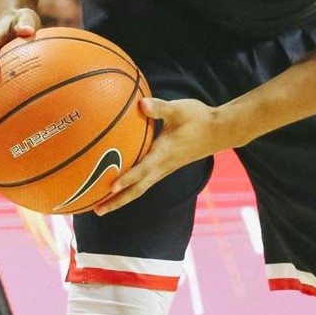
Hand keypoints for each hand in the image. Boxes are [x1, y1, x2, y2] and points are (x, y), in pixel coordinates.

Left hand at [92, 98, 233, 215]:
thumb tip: (141, 104)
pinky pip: (144, 182)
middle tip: (96, 210)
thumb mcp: (179, 109)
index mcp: (164, 153)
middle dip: (117, 201)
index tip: (111, 187)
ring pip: (140, 188)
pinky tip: (118, 186)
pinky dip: (130, 188)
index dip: (128, 178)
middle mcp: (163, 166)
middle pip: (137, 189)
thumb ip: (160, 107)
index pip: (143, 169)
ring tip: (100, 206)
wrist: (219, 131)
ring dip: (121, 199)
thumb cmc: (198, 118)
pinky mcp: (165, 167)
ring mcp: (164, 169)